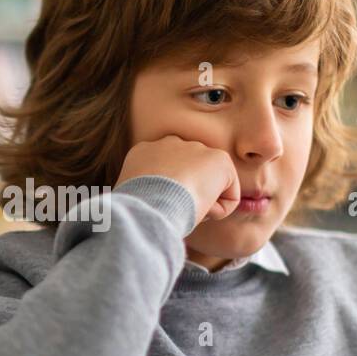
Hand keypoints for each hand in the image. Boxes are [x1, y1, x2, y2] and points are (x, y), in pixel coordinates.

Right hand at [116, 135, 239, 227]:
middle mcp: (171, 143)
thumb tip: (138, 209)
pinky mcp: (220, 160)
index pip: (165, 172)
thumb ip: (140, 194)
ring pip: (208, 187)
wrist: (150, 203)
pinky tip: (201, 212)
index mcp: (144, 152)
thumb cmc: (134, 210)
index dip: (167, 195)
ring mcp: (197, 148)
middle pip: (189, 175)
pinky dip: (219, 212)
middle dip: (188, 195)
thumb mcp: (128, 199)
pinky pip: (228, 196)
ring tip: (184, 212)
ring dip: (201, 204)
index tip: (161, 209)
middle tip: (175, 211)